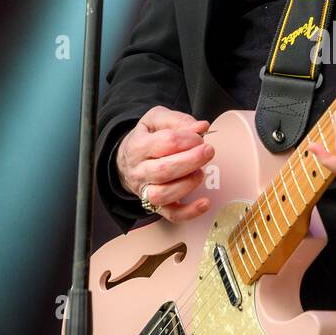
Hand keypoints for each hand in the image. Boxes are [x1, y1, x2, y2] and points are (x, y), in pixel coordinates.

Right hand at [116, 106, 214, 222]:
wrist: (127, 159)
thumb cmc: (146, 138)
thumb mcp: (155, 120)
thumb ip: (178, 120)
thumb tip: (201, 127)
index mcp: (138, 146)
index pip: (165, 143)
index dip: (187, 139)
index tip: (199, 137)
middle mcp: (139, 171)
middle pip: (164, 170)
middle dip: (191, 160)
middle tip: (208, 151)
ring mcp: (146, 191)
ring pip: (164, 194)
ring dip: (187, 184)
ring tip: (200, 173)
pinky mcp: (157, 206)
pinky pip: (172, 214)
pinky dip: (190, 212)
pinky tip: (204, 202)